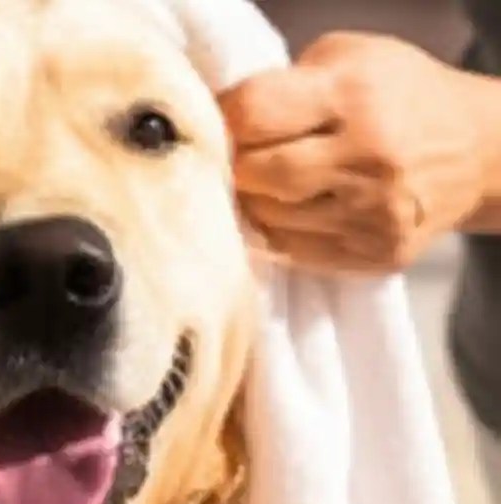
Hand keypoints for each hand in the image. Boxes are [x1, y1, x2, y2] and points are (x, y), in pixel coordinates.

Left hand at [220, 32, 496, 273]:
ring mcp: (373, 212)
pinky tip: (293, 209)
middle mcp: (368, 157)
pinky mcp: (375, 253)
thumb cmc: (399, 96)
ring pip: (268, 218)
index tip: (223, 122)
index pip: (252, 116)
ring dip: (255, 202)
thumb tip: (221, 121)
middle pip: (255, 174)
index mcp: (355, 96)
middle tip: (238, 159)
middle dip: (235, 166)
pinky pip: (293, 251)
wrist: (477, 151)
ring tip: (269, 182)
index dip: (224, 120)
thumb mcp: (348, 59)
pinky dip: (280, 231)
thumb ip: (283, 84)